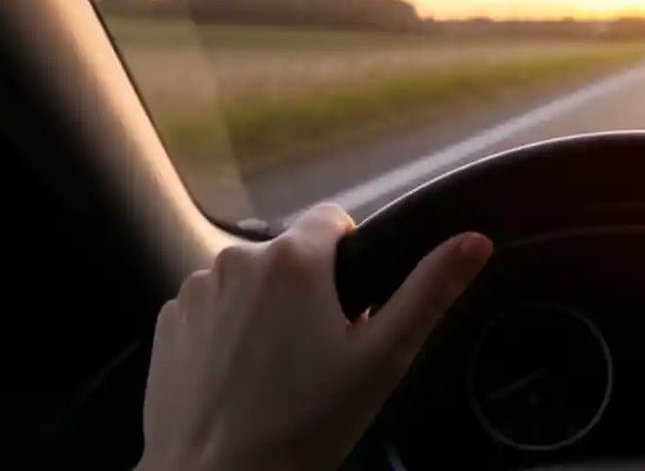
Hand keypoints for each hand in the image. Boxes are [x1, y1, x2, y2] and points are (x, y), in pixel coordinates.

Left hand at [137, 204, 492, 470]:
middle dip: (309, 290)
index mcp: (294, 258)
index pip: (334, 219)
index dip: (351, 260)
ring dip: (267, 308)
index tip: (351, 311)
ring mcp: (197, 288)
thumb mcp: (382, 359)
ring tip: (277, 372)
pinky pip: (213, 306)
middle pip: (292, 254)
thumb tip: (476, 241)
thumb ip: (430, 291)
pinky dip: (228, 329)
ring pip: (252, 280)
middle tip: (320, 354)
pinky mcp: (169, 320)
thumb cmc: (304, 424)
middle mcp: (238, 258)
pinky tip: (239, 377)